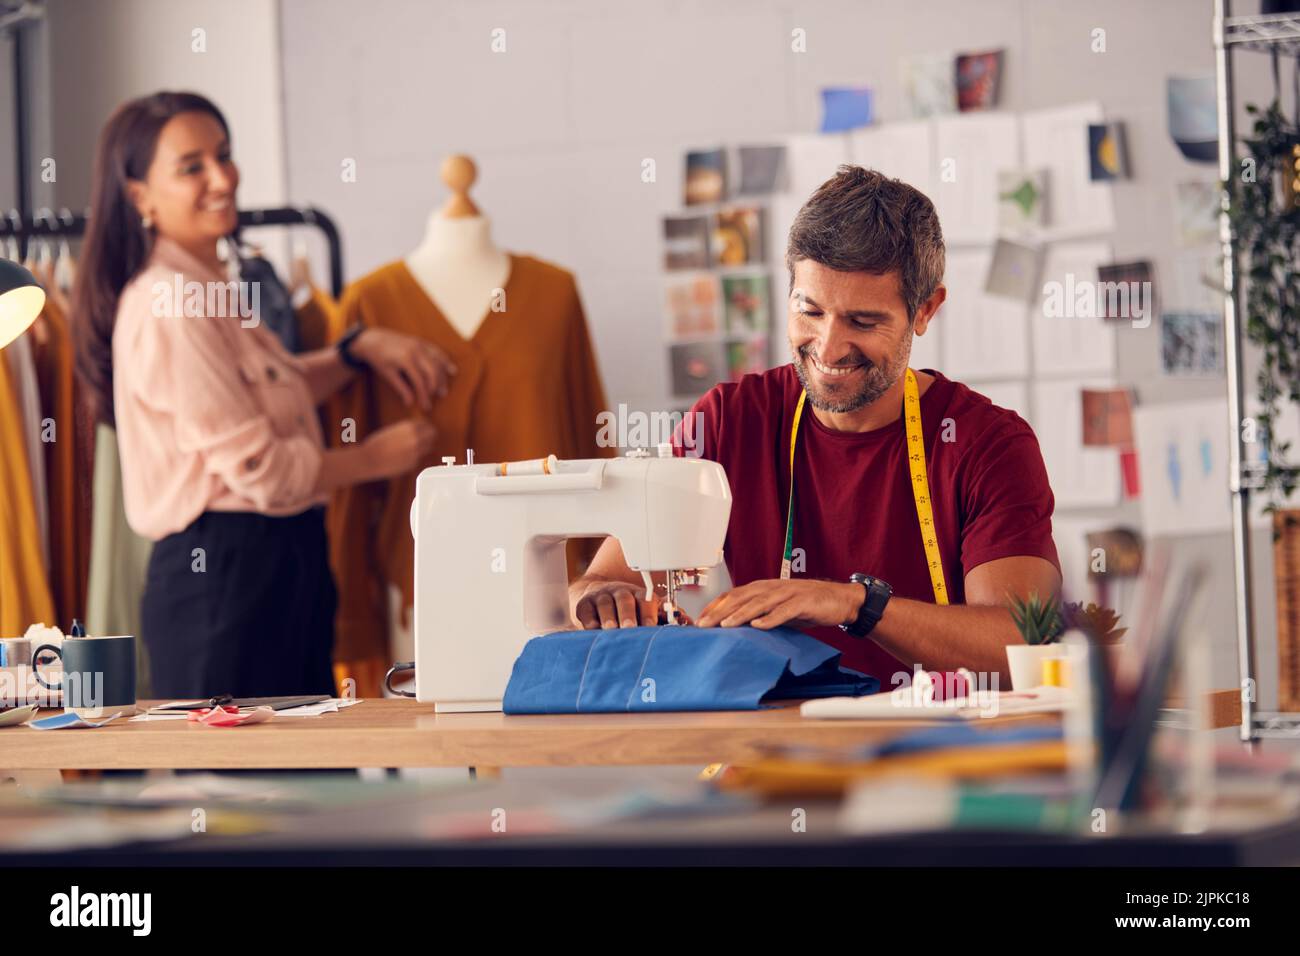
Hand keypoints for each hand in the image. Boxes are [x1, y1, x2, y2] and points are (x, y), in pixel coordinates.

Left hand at [352, 328, 455, 409]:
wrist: (373, 339)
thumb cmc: (379, 359)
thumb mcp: (388, 375)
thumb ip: (401, 388)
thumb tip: (410, 403)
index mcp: (405, 360)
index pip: (420, 381)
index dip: (424, 395)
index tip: (426, 406)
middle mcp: (416, 351)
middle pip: (432, 371)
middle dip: (436, 386)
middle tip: (438, 397)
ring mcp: (420, 345)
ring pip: (437, 362)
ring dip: (443, 376)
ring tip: (443, 389)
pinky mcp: (421, 342)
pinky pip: (437, 351)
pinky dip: (445, 361)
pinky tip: (451, 370)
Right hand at [363, 419, 436, 479]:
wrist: (369, 459)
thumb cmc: (376, 444)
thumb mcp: (393, 430)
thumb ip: (407, 430)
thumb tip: (418, 430)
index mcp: (410, 427)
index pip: (427, 425)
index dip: (426, 427)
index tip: (425, 429)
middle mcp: (416, 439)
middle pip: (432, 435)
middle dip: (429, 436)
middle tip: (426, 438)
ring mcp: (416, 452)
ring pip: (428, 448)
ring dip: (424, 447)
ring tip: (412, 447)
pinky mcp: (413, 463)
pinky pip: (419, 458)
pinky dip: (414, 457)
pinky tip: (402, 456)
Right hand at [571, 577, 664, 629]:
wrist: (598, 597)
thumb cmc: (628, 609)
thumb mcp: (646, 611)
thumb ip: (665, 617)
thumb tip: (686, 621)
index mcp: (639, 595)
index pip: (646, 600)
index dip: (648, 612)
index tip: (651, 626)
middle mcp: (620, 593)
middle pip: (625, 599)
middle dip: (628, 614)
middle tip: (630, 627)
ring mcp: (602, 597)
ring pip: (605, 603)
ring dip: (608, 617)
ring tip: (611, 629)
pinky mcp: (585, 604)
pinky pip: (585, 609)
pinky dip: (589, 619)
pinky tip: (593, 628)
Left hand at [696, 579, 861, 629]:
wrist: (840, 600)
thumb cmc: (807, 606)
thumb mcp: (779, 610)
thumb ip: (759, 615)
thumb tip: (736, 629)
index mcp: (764, 588)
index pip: (734, 595)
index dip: (716, 606)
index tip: (700, 620)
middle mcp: (773, 587)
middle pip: (742, 598)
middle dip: (720, 611)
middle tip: (704, 625)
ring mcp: (788, 593)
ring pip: (759, 603)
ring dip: (741, 614)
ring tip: (725, 625)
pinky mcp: (804, 602)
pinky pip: (784, 611)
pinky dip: (771, 618)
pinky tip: (759, 626)